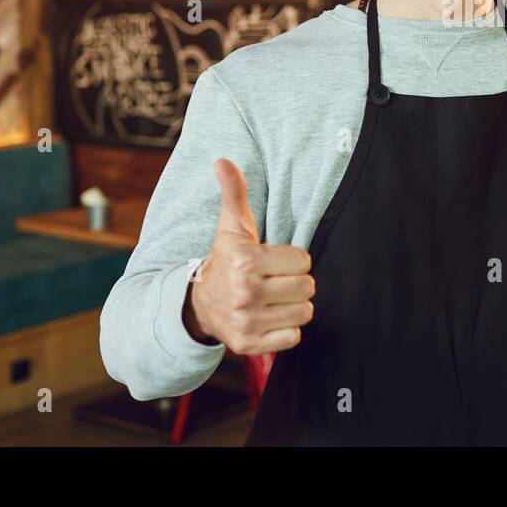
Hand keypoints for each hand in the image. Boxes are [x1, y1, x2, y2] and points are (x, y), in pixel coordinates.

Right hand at [183, 159, 314, 354]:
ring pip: (304, 312)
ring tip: (273, 299)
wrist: (199, 305)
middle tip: (275, 281)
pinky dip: (286, 331)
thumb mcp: (231, 227)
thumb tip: (222, 161)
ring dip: (293, 306)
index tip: (274, 261)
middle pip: (307, 287)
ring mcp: (247, 321)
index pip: (303, 261)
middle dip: (295, 283)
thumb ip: (234, 193)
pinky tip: (270, 319)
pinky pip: (294, 337)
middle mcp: (246, 293)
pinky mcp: (250, 345)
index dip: (293, 260)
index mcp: (246, 261)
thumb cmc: (226, 260)